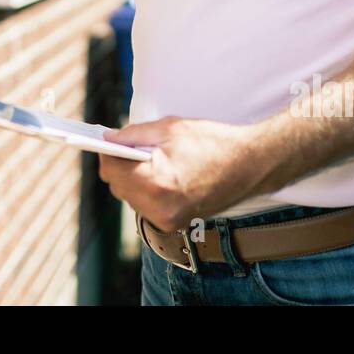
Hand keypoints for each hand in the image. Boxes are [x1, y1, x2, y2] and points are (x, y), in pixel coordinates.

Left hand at [98, 116, 267, 231]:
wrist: (250, 165)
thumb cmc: (212, 142)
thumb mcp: (169, 128)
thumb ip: (133, 135)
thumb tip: (108, 138)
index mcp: (156, 182)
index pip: (112, 168)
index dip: (106, 151)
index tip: (103, 139)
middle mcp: (159, 208)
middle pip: (117, 186)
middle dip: (118, 164)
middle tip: (125, 145)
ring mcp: (167, 220)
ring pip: (130, 197)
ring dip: (131, 177)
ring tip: (146, 158)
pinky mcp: (175, 224)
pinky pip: (146, 205)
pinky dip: (146, 189)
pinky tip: (158, 172)